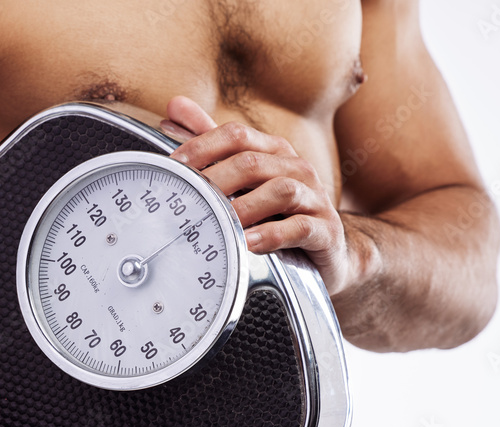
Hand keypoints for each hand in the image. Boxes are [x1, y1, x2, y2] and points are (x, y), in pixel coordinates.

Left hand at [164, 96, 356, 294]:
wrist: (327, 246)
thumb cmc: (278, 211)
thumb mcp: (245, 178)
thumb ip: (212, 144)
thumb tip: (173, 109)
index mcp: (273, 151)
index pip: (236, 135)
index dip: (202, 146)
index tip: (172, 166)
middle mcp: (296, 168)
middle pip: (252, 162)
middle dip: (215, 180)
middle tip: (188, 201)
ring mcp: (314, 198)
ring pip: (280, 191)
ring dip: (244, 208)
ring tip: (219, 224)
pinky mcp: (325, 230)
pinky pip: (300, 228)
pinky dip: (272, 235)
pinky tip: (249, 244)